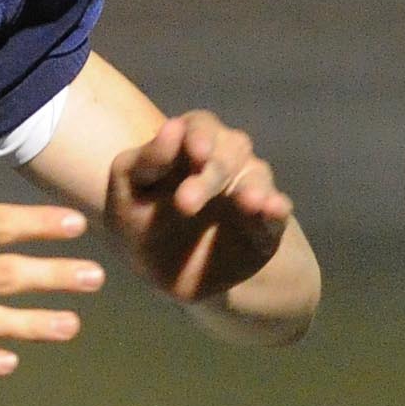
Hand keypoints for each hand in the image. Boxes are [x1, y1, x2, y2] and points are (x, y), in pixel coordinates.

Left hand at [106, 110, 295, 302]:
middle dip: (210, 174)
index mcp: (185, 150)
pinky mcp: (266, 223)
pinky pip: (276, 213)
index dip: (199, 135)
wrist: (169, 279)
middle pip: (228, 150)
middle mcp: (222, 163)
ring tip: (248, 202)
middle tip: (186, 204)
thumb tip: (172, 126)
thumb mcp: (127, 200)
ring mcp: (246, 191)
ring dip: (252, 187)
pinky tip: (274, 209)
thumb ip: (145, 162)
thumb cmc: (142, 229)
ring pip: (256, 175)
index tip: (196, 151)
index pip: (197, 127)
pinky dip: (276, 208)